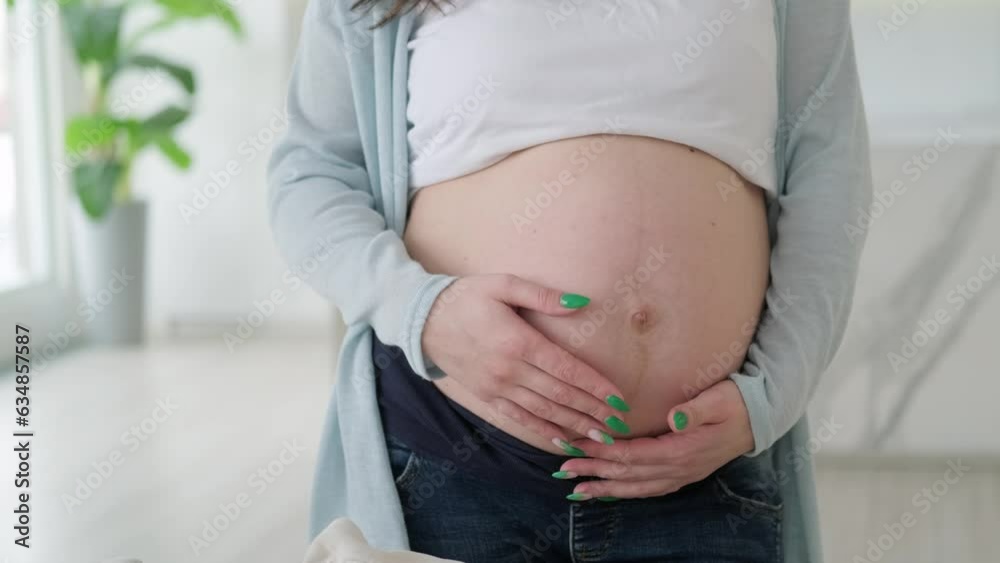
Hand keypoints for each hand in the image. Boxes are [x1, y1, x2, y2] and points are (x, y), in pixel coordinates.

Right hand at [422, 274, 629, 448]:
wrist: (422, 320)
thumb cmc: (466, 297)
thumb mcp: (503, 284)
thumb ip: (542, 296)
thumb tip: (580, 303)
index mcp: (519, 342)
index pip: (566, 370)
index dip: (596, 387)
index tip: (619, 399)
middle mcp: (509, 370)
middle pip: (560, 396)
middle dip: (594, 412)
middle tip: (619, 425)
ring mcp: (496, 387)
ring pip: (543, 412)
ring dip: (574, 426)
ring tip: (601, 437)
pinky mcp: (486, 397)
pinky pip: (520, 419)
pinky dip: (543, 431)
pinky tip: (563, 440)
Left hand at [557, 379, 753, 498]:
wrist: (759, 421)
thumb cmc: (736, 405)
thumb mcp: (720, 399)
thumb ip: (697, 409)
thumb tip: (675, 416)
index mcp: (682, 450)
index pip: (632, 455)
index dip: (603, 453)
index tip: (577, 447)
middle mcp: (678, 469)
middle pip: (627, 473)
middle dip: (593, 471)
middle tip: (563, 469)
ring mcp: (680, 475)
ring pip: (635, 487)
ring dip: (604, 488)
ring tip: (576, 490)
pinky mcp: (682, 475)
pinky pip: (648, 489)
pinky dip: (625, 492)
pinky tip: (608, 493)